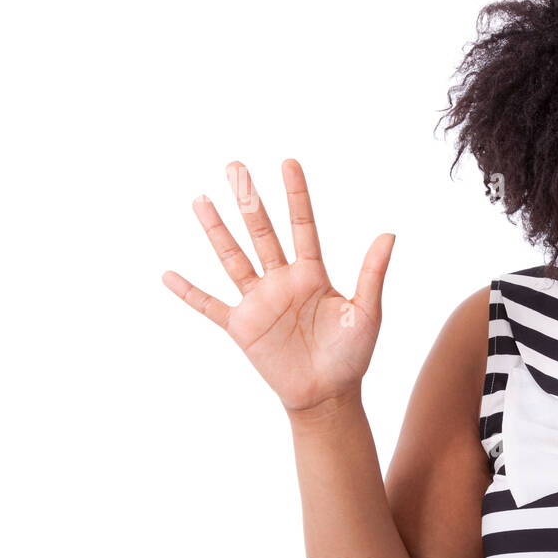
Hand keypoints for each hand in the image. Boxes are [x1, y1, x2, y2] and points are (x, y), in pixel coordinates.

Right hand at [162, 159, 395, 413]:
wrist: (329, 395)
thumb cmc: (352, 355)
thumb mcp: (367, 313)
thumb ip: (372, 273)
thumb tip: (389, 234)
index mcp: (313, 274)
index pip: (302, 226)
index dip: (296, 195)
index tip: (288, 163)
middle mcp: (282, 281)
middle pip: (262, 232)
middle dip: (249, 200)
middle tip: (234, 165)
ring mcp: (259, 302)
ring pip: (233, 258)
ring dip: (217, 231)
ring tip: (201, 199)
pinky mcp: (242, 327)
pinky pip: (210, 306)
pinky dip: (189, 293)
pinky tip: (167, 275)